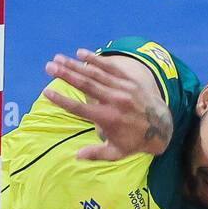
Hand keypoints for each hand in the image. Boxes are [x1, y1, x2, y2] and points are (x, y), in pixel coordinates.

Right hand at [44, 50, 172, 160]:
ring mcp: (123, 89)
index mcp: (108, 119)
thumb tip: (76, 156)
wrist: (161, 128)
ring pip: (95, 74)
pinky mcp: (129, 81)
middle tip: (48, 67)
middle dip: (66, 75)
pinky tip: (80, 52)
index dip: (63, 101)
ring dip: (75, 65)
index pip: (80, 109)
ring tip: (57, 58)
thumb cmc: (134, 142)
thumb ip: (96, 154)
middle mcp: (115, 102)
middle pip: (86, 85)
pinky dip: (96, 59)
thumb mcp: (117, 153)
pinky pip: (111, 67)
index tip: (46, 92)